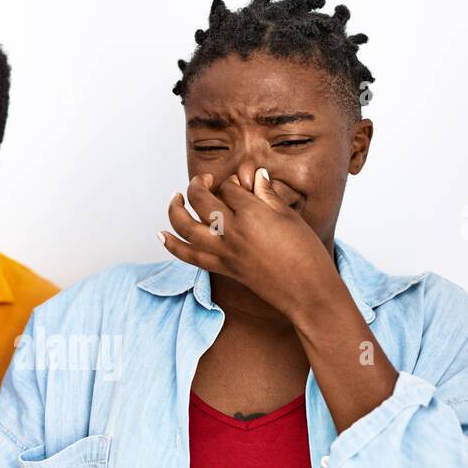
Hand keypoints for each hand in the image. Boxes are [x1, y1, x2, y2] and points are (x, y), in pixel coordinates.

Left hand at [161, 168, 341, 320]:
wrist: (306, 291)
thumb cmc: (306, 254)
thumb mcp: (289, 216)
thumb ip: (269, 195)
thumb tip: (258, 176)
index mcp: (252, 213)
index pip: (228, 186)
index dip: (230, 180)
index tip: (238, 182)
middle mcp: (232, 231)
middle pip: (201, 199)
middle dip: (198, 185)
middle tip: (204, 180)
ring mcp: (224, 251)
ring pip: (185, 226)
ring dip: (175, 210)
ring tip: (175, 198)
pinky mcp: (223, 268)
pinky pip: (188, 256)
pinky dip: (172, 244)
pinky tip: (161, 234)